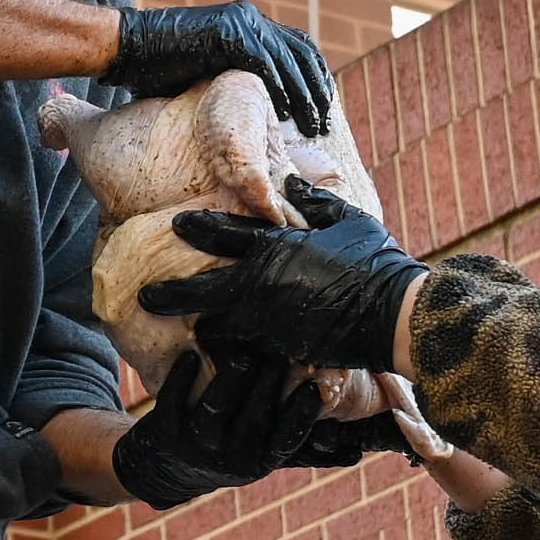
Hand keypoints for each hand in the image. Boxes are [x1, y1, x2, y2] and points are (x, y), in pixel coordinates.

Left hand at [106, 349, 326, 508]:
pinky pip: (174, 401)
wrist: (164, 471)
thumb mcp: (263, 455)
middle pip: (255, 418)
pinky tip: (191, 354)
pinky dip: (182, 378)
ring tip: (245, 351)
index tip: (318, 387)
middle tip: (286, 349)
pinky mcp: (165, 432)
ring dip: (231, 379)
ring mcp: (197, 446)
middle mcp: (231, 459)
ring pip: (216, 410)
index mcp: (261, 461)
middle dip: (271, 383)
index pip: (288, 437)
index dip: (303, 414)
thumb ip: (303, 447)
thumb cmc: (229, 451)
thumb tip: (358, 451)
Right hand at [109, 0, 334, 136]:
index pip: (297, 44)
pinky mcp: (227, 34)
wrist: (129, 47)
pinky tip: (287, 115)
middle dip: (317, 86)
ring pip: (288, 60)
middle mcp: (249, 18)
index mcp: (247, 22)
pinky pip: (264, 64)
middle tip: (325, 120)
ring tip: (313, 125)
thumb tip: (260, 110)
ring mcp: (239, 23)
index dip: (314, 73)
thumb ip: (237, 77)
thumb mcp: (210, 69)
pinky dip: (279, 89)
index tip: (324, 102)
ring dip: (304, 94)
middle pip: (301, 50)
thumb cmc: (160, 65)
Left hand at [143, 192, 425, 375]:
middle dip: (170, 294)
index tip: (175, 225)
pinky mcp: (282, 348)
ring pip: (219, 326)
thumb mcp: (347, 220)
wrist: (394, 315)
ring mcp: (269, 320)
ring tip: (191, 330)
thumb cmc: (376, 262)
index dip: (197, 228)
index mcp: (276, 246)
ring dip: (205, 327)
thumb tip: (290, 183)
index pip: (224, 232)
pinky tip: (225, 356)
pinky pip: (249, 349)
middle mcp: (263, 283)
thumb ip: (314, 202)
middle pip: (202, 289)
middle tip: (146, 297)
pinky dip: (237, 350)